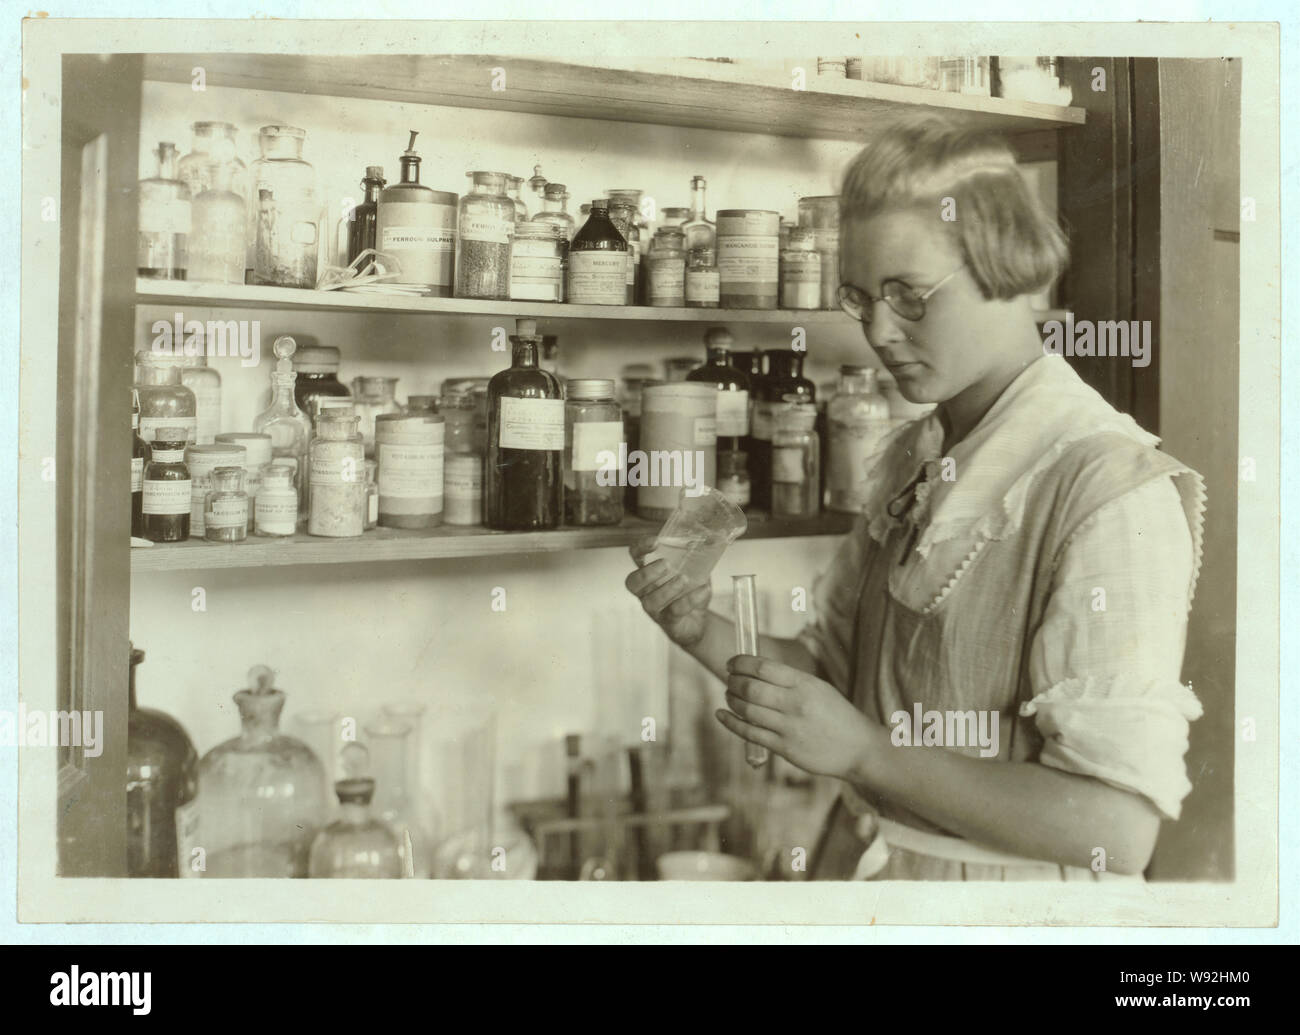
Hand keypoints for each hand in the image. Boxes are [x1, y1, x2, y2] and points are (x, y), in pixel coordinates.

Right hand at [624, 537, 711, 648]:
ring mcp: (655, 608)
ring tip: (683, 579)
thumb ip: (699, 554)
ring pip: (651, 601)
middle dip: (647, 573)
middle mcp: (646, 590)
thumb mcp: (695, 569)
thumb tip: (713, 537)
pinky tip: (703, 590)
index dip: (640, 548)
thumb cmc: (689, 591)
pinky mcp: (668, 621)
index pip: (635, 556)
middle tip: (666, 564)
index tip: (655, 541)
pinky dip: (690, 600)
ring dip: (666, 589)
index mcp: (649, 571)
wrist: (697, 621)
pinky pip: (674, 611)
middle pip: (633, 583)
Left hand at [716, 655, 880, 780]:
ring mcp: (788, 728)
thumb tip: (755, 671)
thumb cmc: (837, 715)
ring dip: (731, 700)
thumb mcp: (818, 688)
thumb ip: (790, 681)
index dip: (741, 663)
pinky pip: (749, 733)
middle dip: (733, 681)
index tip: (731, 662)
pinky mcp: (784, 748)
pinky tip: (721, 714)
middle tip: (729, 679)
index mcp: (804, 684)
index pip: (763, 667)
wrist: (859, 748)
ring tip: (729, 695)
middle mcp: (795, 704)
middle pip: (750, 688)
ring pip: (746, 710)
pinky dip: (730, 722)